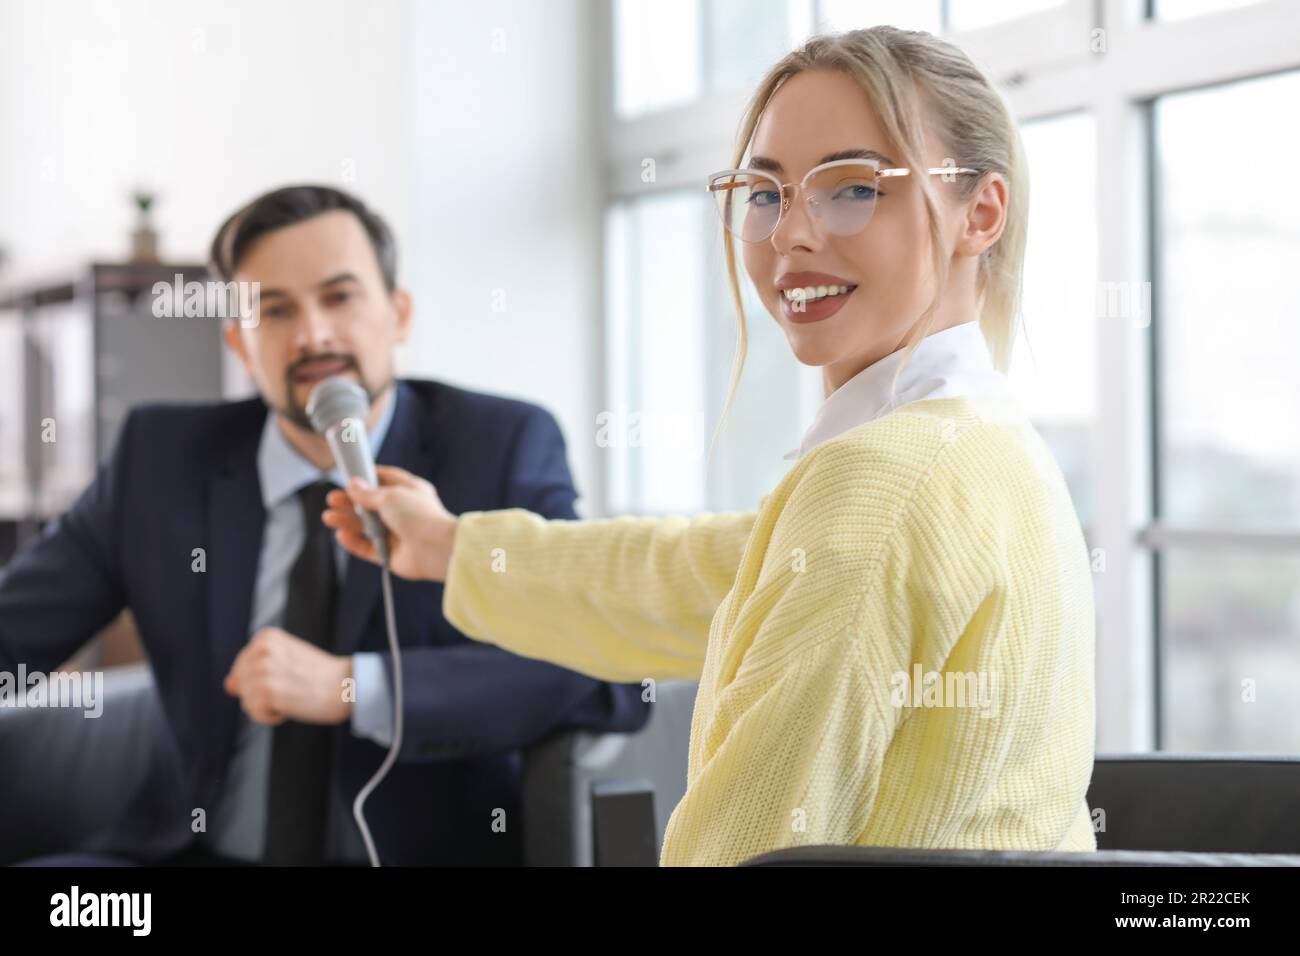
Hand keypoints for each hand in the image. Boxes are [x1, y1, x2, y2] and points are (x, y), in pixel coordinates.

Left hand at [222, 627, 352, 724]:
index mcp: (266, 637)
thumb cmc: (319, 675)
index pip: (241, 667)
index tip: (286, 676)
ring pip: (246, 700)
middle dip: (260, 694)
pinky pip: (254, 713)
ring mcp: (264, 670)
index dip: (260, 680)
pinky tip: (289, 707)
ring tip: (290, 697)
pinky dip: (270, 716)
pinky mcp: (267, 692)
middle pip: (241, 684)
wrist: (347, 685)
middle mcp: (263, 650)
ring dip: (266, 706)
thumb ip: (254, 668)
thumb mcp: (285, 660)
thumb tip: (229, 685)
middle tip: (289, 689)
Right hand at [321, 465, 456, 581]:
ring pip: (366, 526)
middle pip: (371, 505)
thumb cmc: (419, 516)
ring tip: (329, 517)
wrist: (436, 548)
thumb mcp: (390, 496)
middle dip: (350, 502)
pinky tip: (341, 535)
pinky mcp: (392, 554)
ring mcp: (398, 533)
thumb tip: (353, 485)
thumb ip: (368, 493)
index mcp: (410, 491)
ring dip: (347, 521)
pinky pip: (368, 548)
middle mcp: (404, 512)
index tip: (349, 475)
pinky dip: (354, 542)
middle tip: (332, 499)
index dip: (367, 476)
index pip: (386, 479)